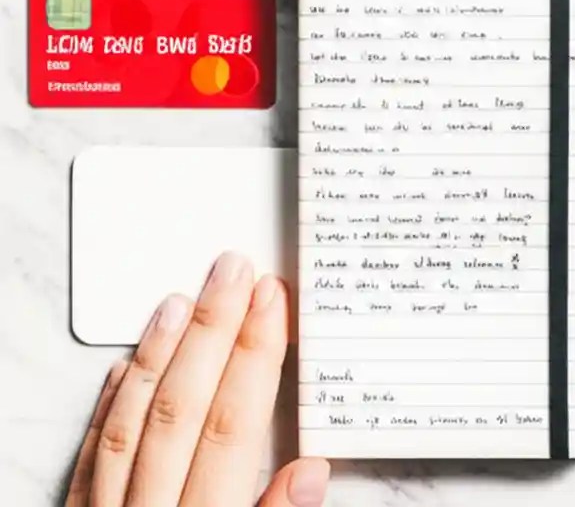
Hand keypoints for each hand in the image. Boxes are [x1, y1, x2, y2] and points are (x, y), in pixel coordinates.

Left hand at [64, 252, 329, 505]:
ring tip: (181, 301)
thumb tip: (310, 472)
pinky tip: (127, 367)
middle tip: (232, 274)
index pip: (234, 424)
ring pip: (133, 422)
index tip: (270, 301)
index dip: (256, 355)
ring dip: (160, 353)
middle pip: (183, 407)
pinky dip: (113, 405)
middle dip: (214, 330)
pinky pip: (93, 455)